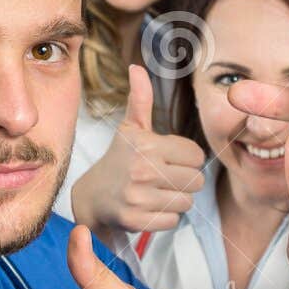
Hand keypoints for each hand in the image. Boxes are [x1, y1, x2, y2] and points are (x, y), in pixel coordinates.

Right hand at [70, 65, 205, 242]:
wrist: (92, 197)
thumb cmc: (119, 159)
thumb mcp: (130, 128)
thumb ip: (140, 99)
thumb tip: (136, 67)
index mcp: (147, 145)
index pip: (196, 156)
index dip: (186, 159)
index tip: (169, 159)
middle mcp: (143, 170)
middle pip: (196, 181)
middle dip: (184, 181)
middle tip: (164, 178)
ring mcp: (138, 197)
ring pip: (186, 202)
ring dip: (175, 199)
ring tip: (157, 192)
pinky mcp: (137, 220)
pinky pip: (173, 221)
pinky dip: (164, 217)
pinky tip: (149, 207)